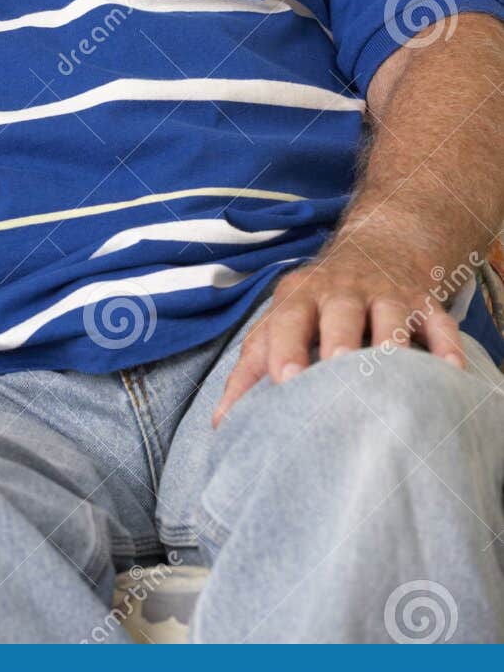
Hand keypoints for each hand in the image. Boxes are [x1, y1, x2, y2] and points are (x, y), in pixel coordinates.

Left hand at [213, 245, 465, 426]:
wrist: (377, 248)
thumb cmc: (317, 303)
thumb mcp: (282, 321)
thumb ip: (252, 368)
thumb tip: (222, 424)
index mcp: (301, 297)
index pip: (288, 318)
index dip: (285, 346)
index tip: (285, 380)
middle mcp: (342, 291)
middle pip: (340, 309)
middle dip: (339, 337)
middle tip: (339, 367)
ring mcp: (386, 294)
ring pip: (390, 312)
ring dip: (390, 338)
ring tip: (391, 369)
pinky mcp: (423, 302)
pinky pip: (438, 321)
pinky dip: (445, 344)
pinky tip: (450, 372)